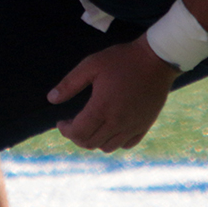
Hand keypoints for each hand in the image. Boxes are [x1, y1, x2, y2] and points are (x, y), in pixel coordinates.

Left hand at [47, 36, 178, 151]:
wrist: (157, 59)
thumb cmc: (122, 59)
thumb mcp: (91, 64)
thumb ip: (69, 83)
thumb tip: (51, 99)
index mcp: (102, 108)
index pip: (77, 132)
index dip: (65, 131)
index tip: (61, 122)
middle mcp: (117, 122)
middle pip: (90, 143)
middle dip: (76, 137)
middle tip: (73, 124)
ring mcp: (133, 126)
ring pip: (107, 147)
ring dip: (94, 141)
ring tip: (91, 127)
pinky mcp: (145, 125)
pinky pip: (126, 144)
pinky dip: (114, 141)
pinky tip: (110, 128)